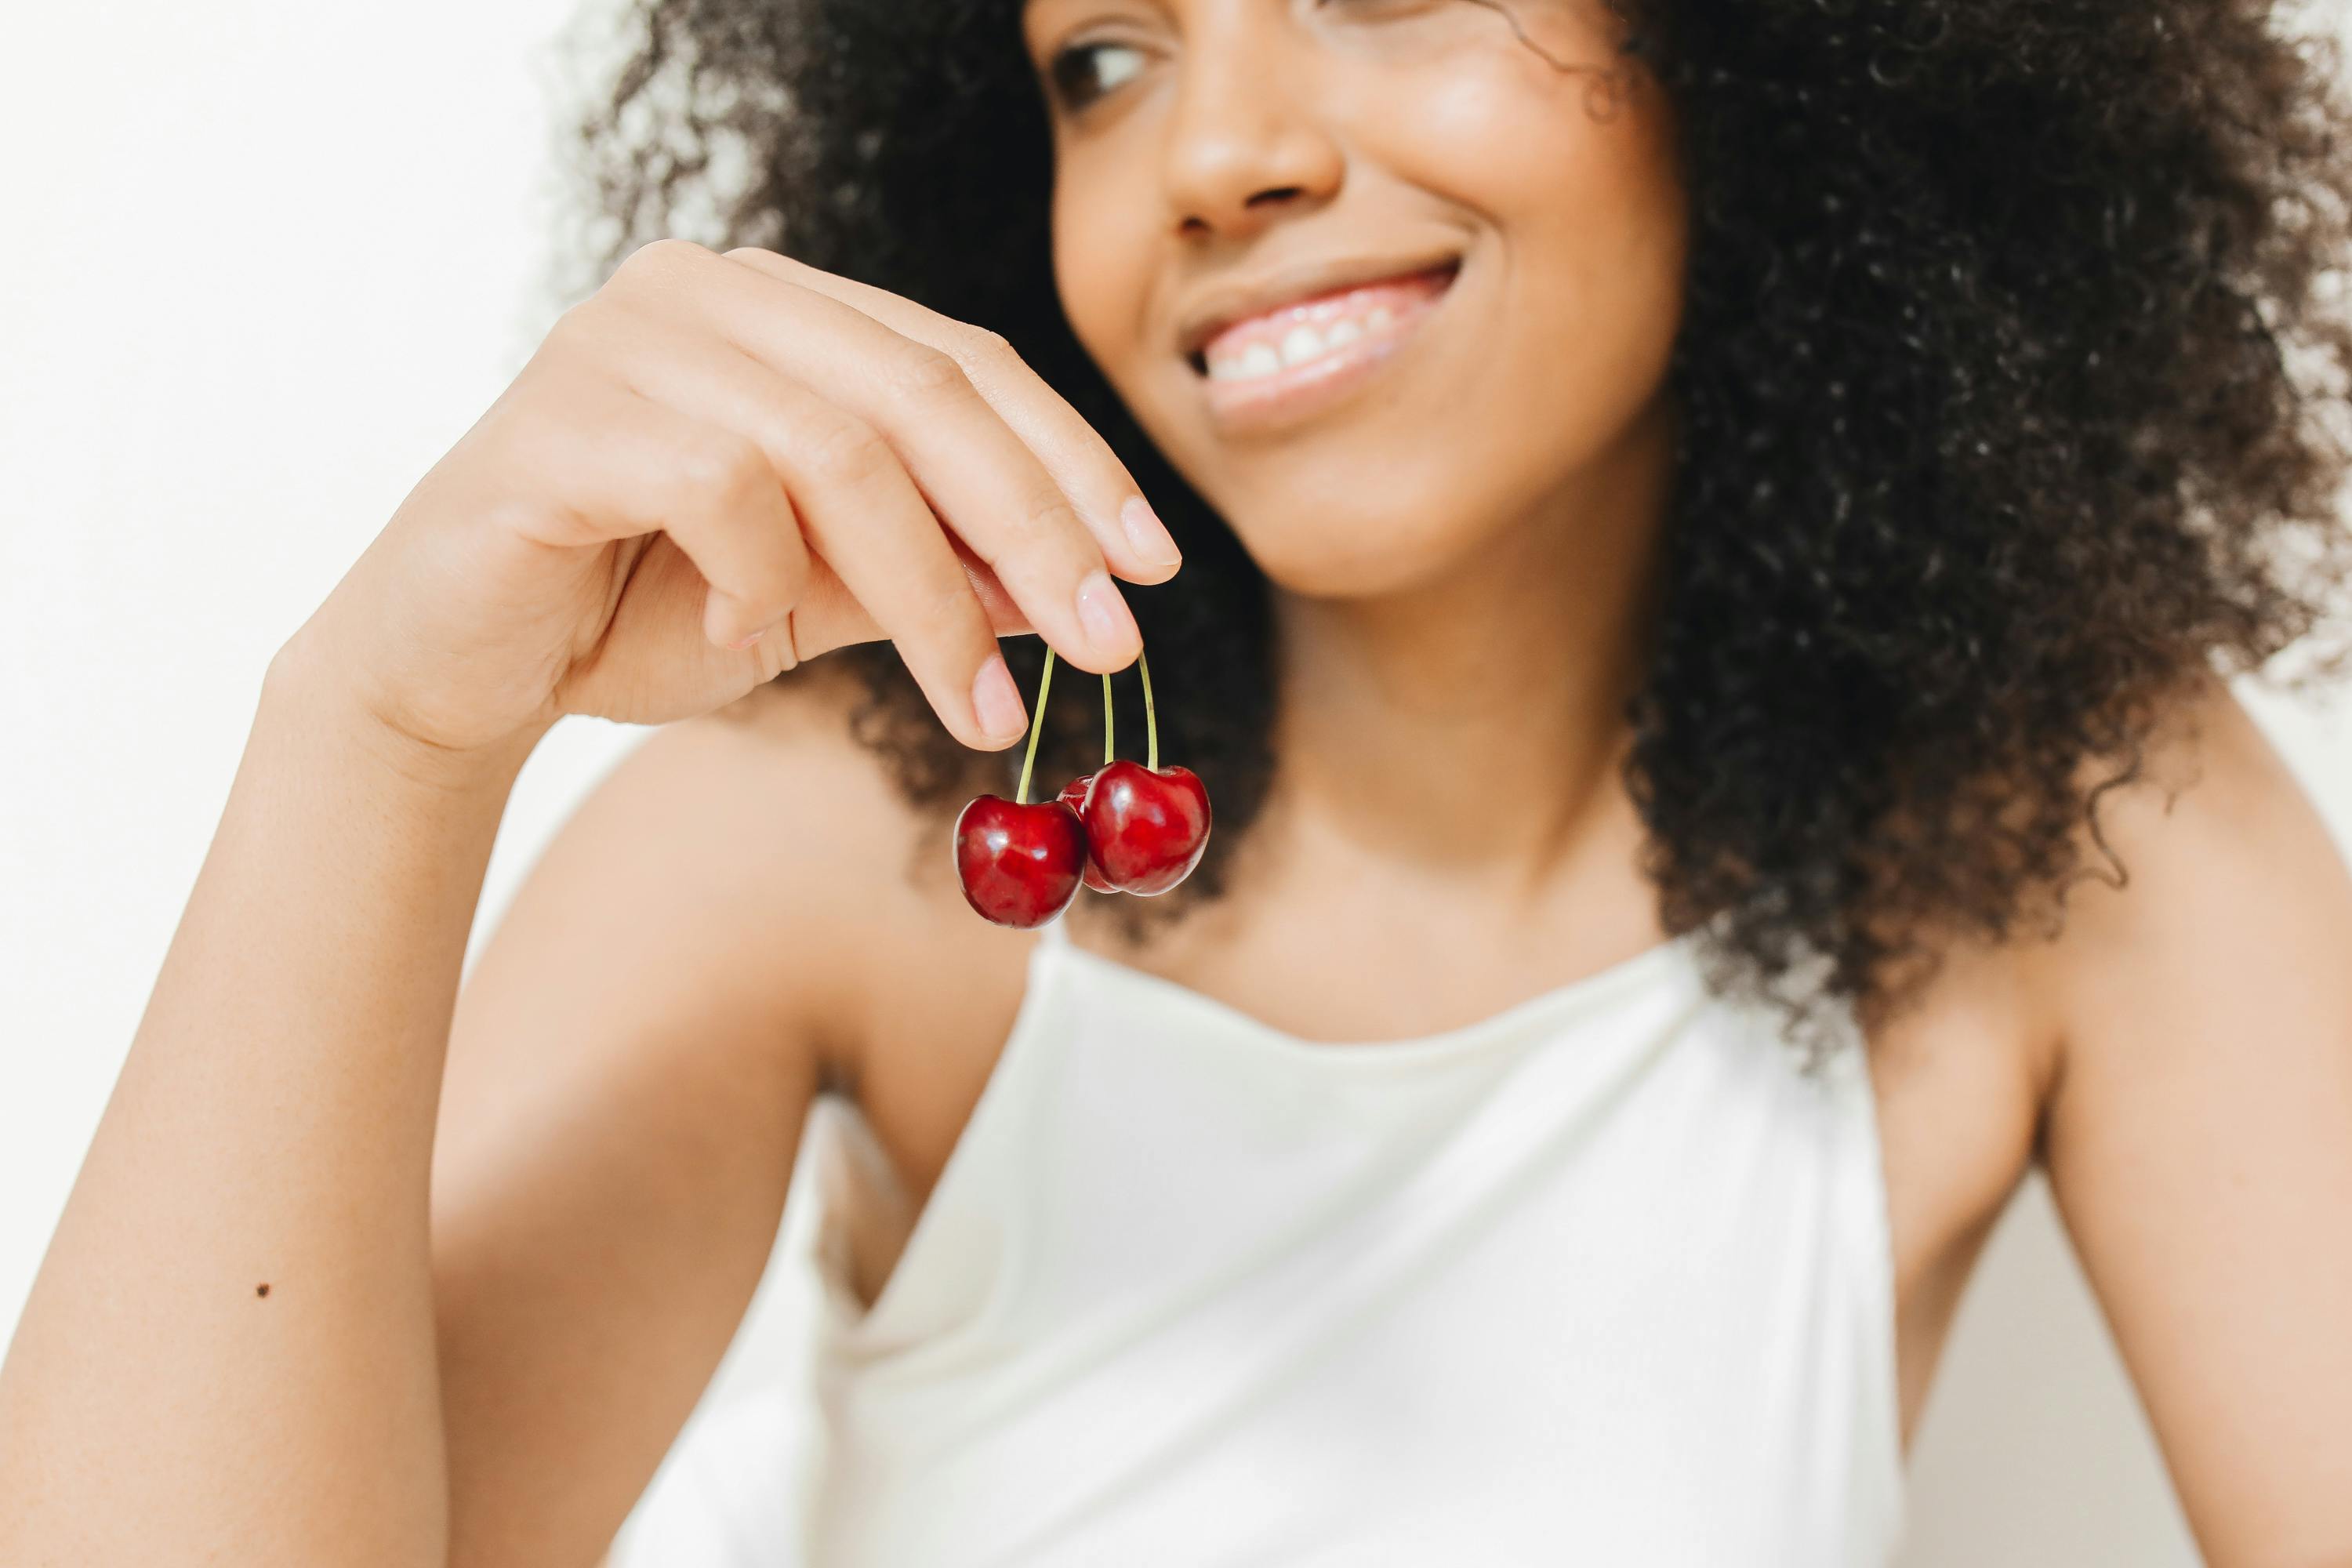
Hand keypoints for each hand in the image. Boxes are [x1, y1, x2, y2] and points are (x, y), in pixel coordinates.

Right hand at [286, 239, 1183, 758]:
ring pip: (836, 448)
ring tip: (975, 710)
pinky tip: (740, 635)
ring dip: (929, 594)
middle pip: (924, 392)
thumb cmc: (640, 615)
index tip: (1151, 568)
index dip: (1072, 462)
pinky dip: (760, 576)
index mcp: (785, 310)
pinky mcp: (559, 413)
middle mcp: (711, 293)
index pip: (966, 361)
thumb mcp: (822, 598)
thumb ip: (935, 571)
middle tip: (1108, 645)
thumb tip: (1078, 588)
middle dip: (1035, 529)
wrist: (457, 670)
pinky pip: (718, 485)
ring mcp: (628, 336)